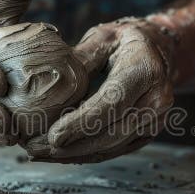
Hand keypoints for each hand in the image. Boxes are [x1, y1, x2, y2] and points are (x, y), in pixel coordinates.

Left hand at [27, 17, 174, 162]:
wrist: (159, 51)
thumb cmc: (125, 41)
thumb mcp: (103, 37)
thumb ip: (80, 58)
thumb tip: (48, 80)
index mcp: (145, 70)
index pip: (112, 103)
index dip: (82, 122)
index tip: (54, 135)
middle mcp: (156, 99)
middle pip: (111, 133)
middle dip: (72, 145)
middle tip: (35, 148)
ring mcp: (155, 120)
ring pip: (111, 147)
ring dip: (74, 154)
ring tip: (40, 152)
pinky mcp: (147, 134)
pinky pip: (114, 151)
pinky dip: (86, 155)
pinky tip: (59, 154)